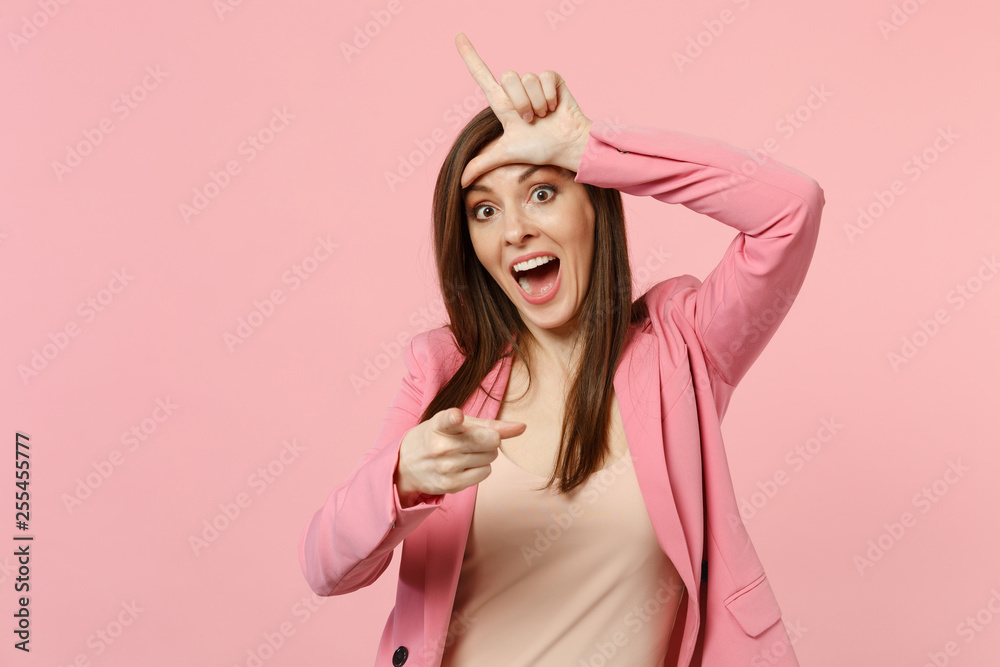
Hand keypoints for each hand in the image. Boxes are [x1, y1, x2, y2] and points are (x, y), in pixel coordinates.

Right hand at [394, 407, 526, 507]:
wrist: (407, 464)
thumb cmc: (438, 436)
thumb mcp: (458, 423)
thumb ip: (490, 423)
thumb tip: (522, 427)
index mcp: (439, 425)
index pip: (447, 421)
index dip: (454, 418)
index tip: (456, 416)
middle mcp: (440, 446)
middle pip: (489, 440)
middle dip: (490, 438)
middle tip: (476, 438)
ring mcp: (446, 468)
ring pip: (490, 457)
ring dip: (485, 453)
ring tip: (465, 451)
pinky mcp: (451, 485)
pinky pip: (485, 473)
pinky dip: (481, 467)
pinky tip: (465, 465)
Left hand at [455, 32, 591, 187]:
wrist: (565, 146)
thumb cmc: (539, 150)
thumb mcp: (505, 154)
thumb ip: (482, 163)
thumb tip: (461, 182)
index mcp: (502, 103)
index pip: (482, 76)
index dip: (470, 56)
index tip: (458, 36)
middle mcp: (516, 90)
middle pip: (508, 77)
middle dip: (520, 102)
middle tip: (530, 120)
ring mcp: (535, 83)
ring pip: (526, 79)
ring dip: (536, 102)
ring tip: (543, 116)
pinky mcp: (552, 79)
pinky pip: (544, 77)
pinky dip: (549, 96)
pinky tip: (554, 107)